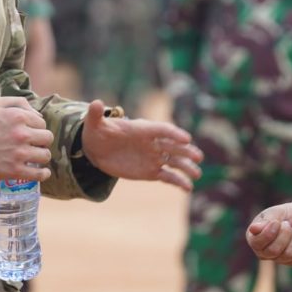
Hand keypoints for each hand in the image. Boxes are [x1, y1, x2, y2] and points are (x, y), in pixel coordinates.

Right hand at [0, 96, 53, 181]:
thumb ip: (16, 102)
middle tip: (34, 145)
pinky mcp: (14, 171)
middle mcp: (21, 134)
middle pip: (47, 138)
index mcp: (18, 116)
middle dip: (41, 141)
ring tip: (35, 157)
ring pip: (45, 155)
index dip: (37, 128)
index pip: (42, 122)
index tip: (32, 133)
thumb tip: (36, 112)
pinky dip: (43, 174)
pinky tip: (42, 173)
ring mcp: (19, 153)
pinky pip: (39, 174)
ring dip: (41, 156)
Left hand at [80, 100, 202, 190]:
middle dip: (185, 151)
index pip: (161, 130)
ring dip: (186, 167)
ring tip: (197, 174)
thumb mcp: (94, 124)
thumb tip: (96, 103)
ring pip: (174, 162)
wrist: (97, 150)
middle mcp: (152, 143)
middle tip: (197, 156)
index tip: (186, 139)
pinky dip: (178, 182)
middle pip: (173, 146)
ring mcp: (153, 157)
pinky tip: (188, 188)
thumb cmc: (98, 133)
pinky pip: (168, 176)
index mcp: (142, 129)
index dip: (174, 134)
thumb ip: (96, 115)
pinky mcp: (151, 171)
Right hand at [246, 202, 291, 265]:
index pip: (257, 244)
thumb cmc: (286, 214)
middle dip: (284, 234)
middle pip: (274, 251)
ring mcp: (280, 259)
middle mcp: (265, 252)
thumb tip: (253, 229)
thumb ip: (265, 221)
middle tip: (287, 224)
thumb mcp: (275, 212)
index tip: (276, 222)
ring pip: (289, 254)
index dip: (268, 233)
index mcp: (255, 239)